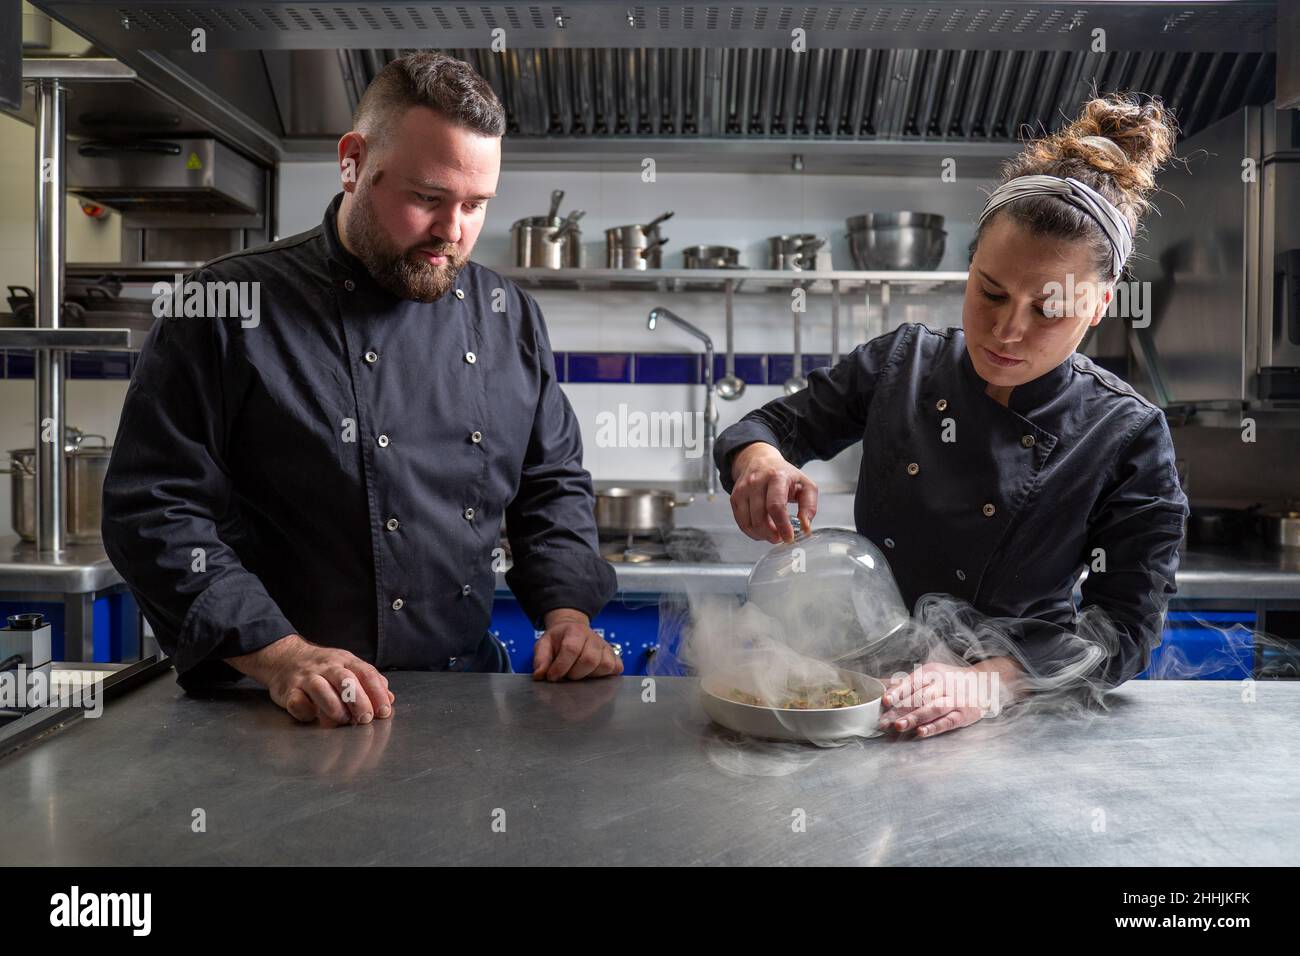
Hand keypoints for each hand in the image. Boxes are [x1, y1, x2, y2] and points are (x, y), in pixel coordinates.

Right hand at [227, 633, 394, 727]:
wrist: (285, 657)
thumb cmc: (324, 668)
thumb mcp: (348, 667)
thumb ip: (369, 682)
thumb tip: (389, 699)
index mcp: (346, 661)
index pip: (366, 673)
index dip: (377, 693)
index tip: (384, 711)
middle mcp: (326, 667)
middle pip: (345, 680)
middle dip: (359, 701)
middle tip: (365, 718)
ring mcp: (306, 678)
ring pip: (320, 689)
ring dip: (334, 708)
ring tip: (343, 720)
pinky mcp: (289, 690)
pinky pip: (297, 702)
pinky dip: (307, 713)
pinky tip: (314, 717)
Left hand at [532, 610, 623, 681]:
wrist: (573, 630)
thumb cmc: (559, 640)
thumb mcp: (544, 645)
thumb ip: (540, 659)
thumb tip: (540, 674)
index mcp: (575, 631)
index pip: (571, 649)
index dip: (561, 667)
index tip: (552, 676)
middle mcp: (593, 637)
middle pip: (590, 659)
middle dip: (575, 673)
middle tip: (567, 674)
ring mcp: (605, 646)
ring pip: (605, 665)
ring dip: (590, 675)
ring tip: (579, 673)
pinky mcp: (614, 655)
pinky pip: (616, 668)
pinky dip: (606, 674)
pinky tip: (593, 673)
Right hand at [729, 442, 817, 543]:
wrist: (760, 460)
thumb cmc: (785, 475)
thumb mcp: (806, 485)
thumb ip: (809, 506)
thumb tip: (805, 527)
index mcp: (777, 477)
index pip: (776, 506)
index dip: (782, 526)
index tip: (789, 537)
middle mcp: (756, 482)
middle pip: (760, 518)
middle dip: (771, 534)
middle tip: (781, 538)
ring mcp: (743, 489)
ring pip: (748, 523)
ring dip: (762, 535)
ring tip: (773, 533)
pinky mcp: (735, 497)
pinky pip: (741, 522)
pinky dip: (752, 532)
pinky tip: (762, 530)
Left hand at [878, 660, 1016, 738]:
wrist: (984, 682)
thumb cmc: (950, 680)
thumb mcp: (931, 675)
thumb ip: (909, 682)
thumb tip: (884, 687)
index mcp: (931, 673)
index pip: (912, 682)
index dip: (898, 692)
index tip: (885, 701)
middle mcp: (942, 684)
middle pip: (920, 697)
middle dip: (900, 710)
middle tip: (884, 721)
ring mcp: (954, 699)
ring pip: (933, 709)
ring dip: (915, 718)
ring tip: (898, 726)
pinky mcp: (963, 714)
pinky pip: (948, 721)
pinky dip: (934, 727)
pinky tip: (921, 732)